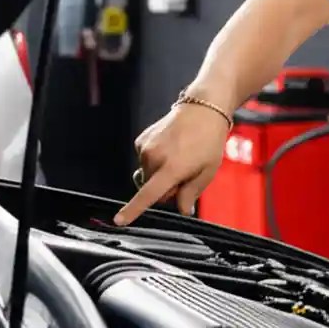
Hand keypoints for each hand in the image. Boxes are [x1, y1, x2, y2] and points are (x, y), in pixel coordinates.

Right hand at [114, 85, 232, 225]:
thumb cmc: (209, 140)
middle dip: (166, 188)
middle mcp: (154, 158)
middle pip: (152, 189)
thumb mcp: (208, 171)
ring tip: (180, 156)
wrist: (203, 108)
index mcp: (172, 168)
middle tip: (186, 172)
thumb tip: (182, 210)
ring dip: (161, 173)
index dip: (133, 210)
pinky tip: (171, 148)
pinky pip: (145, 162)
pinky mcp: (141, 141)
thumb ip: (191, 193)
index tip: (119, 220)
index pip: (148, 194)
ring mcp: (145, 148)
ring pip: (148, 175)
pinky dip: (156, 161)